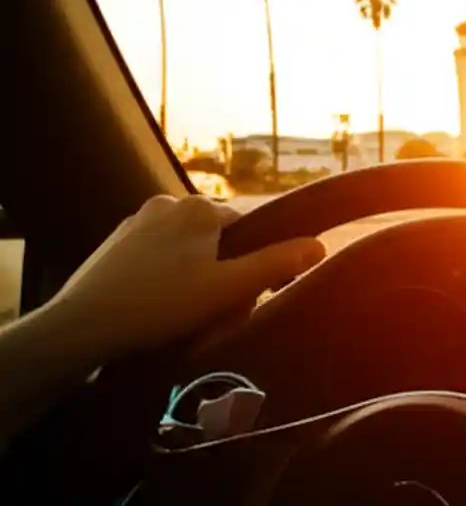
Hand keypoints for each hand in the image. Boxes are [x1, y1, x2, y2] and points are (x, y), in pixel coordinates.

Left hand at [43, 195, 324, 360]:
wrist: (83, 326)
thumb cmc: (162, 305)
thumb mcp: (229, 289)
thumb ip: (277, 264)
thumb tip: (319, 245)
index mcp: (199, 207)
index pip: (248, 229)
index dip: (252, 264)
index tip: (242, 296)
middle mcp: (168, 202)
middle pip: (217, 240)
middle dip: (222, 273)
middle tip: (214, 314)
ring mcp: (136, 222)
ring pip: (187, 250)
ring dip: (194, 278)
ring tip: (183, 317)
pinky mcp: (114, 244)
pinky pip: (157, 258)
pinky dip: (164, 279)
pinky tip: (157, 310)